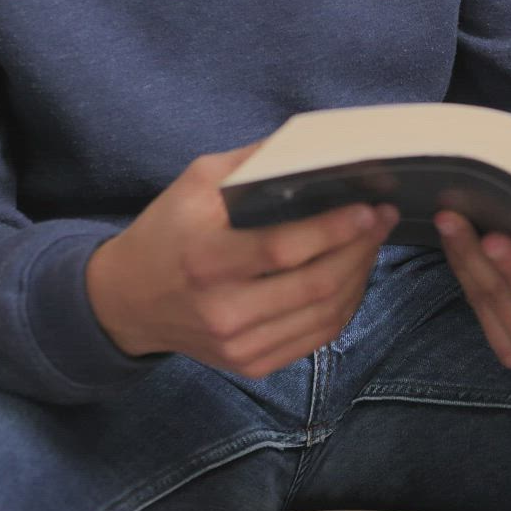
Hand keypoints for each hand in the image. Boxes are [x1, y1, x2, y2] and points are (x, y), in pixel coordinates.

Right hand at [86, 144, 397, 378]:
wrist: (127, 301)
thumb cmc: (169, 231)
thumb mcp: (196, 183)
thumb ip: (253, 163)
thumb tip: (315, 146)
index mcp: (204, 259)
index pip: (282, 249)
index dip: (334, 230)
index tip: (369, 208)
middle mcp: (222, 310)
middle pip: (315, 285)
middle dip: (361, 249)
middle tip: (383, 220)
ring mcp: (238, 345)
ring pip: (324, 314)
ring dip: (360, 275)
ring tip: (372, 243)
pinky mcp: (251, 364)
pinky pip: (317, 338)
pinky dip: (345, 305)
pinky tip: (352, 276)